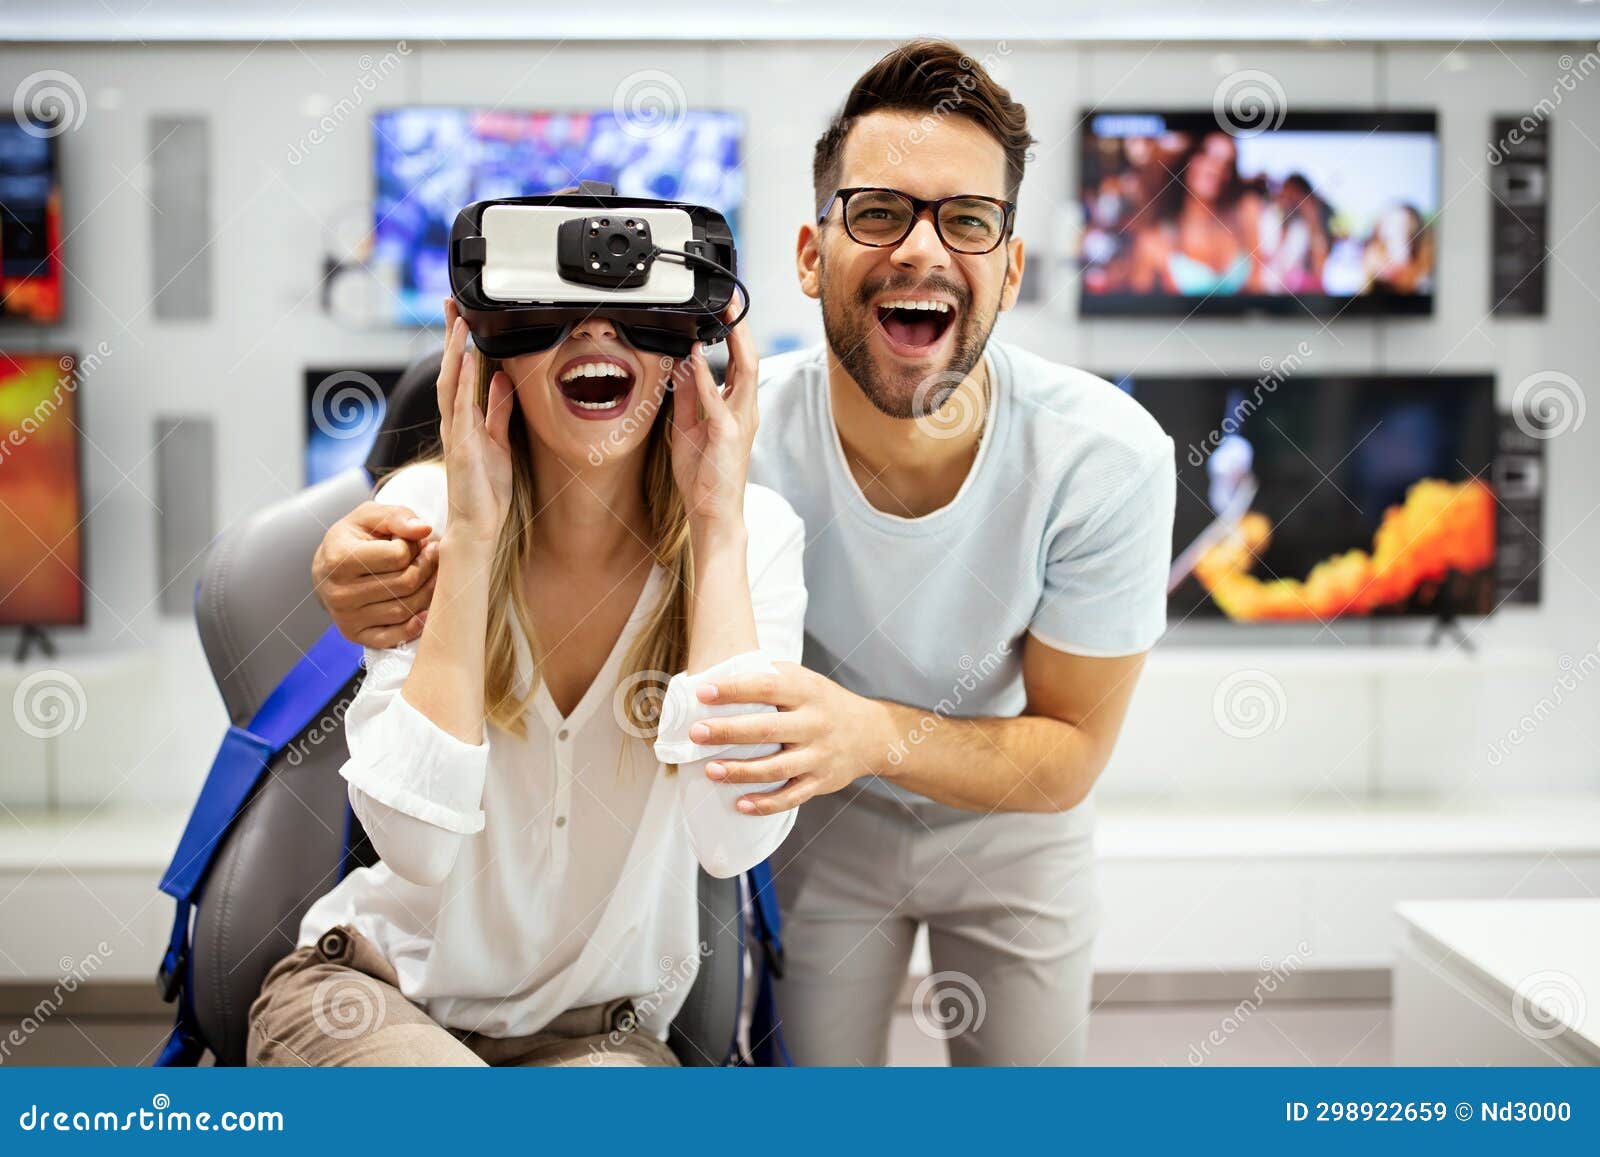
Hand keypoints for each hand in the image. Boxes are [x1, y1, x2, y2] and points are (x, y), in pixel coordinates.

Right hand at [312, 502, 437, 647]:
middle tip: (433, 556)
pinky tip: (427, 611)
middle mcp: (339, 592)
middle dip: (427, 567)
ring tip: (431, 575)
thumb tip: (424, 529)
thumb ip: (398, 517)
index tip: (414, 542)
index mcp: (339, 558)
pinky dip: (415, 625)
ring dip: (428, 591)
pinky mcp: (355, 635)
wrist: (328, 567)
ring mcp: (346, 617)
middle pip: (405, 583)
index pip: (398, 556)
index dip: (414, 546)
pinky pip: (394, 637)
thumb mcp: (371, 516)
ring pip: (405, 609)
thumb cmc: (354, 537)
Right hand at [439, 299, 513, 546]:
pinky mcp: (462, 446)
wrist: (479, 524)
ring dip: (453, 351)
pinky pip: (461, 408)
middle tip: (451, 304)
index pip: (457, 373)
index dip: (457, 344)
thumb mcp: (500, 441)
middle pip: (448, 370)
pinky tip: (466, 360)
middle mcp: (455, 422)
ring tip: (459, 322)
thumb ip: (499, 410)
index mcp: (464, 420)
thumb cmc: (486, 490)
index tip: (460, 316)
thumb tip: (503, 379)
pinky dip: (464, 382)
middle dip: (449, 337)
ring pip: (449, 383)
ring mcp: (456, 433)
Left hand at [668, 306, 756, 536]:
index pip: (739, 361)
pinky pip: (718, 400)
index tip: (725, 308)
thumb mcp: (688, 428)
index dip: (734, 332)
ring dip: (733, 340)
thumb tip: (683, 366)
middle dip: (740, 325)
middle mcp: (744, 410)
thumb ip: (687, 397)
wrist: (712, 512)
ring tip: (723, 315)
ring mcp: (740, 421)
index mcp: (737, 407)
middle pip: (749, 356)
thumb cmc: (704, 476)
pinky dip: (706, 377)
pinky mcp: (728, 436)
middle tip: (730, 298)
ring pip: (744, 370)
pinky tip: (696, 358)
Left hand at [688, 663, 894, 814]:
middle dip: (728, 731)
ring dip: (740, 771)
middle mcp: (814, 723)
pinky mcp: (821, 782)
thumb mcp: (807, 680)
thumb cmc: (825, 703)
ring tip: (710, 770)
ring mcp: (819, 755)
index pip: (767, 687)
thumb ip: (773, 676)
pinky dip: (766, 803)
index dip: (734, 689)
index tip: (703, 692)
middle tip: (696, 733)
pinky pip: (791, 797)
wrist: (873, 734)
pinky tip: (740, 804)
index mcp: (807, 692)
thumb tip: (722, 673)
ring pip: (776, 768)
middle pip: (767, 730)